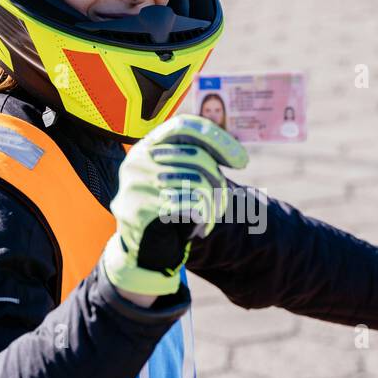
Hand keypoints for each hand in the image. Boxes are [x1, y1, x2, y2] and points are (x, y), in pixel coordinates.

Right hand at [102, 115, 248, 298]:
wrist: (144, 251)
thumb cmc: (169, 210)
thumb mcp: (180, 179)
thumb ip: (198, 161)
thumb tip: (238, 156)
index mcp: (147, 146)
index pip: (185, 126)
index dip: (217, 139)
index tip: (242, 161)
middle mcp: (137, 160)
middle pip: (196, 157)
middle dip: (218, 181)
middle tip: (223, 203)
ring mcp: (135, 184)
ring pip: (196, 183)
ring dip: (212, 205)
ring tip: (210, 217)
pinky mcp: (139, 209)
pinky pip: (188, 205)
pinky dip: (202, 217)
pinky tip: (200, 227)